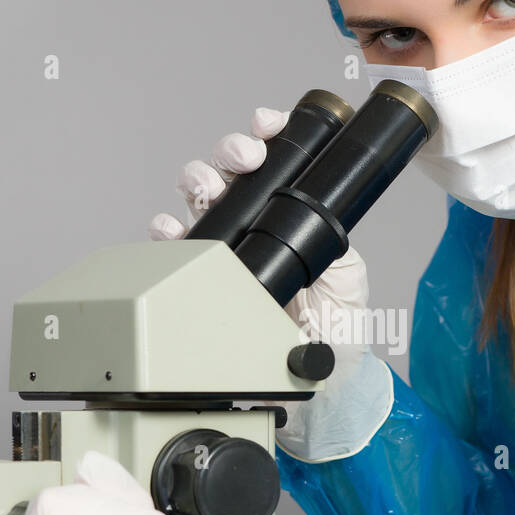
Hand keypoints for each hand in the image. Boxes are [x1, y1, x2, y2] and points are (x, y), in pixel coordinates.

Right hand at [149, 107, 391, 461]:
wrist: (315, 386)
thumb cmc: (333, 332)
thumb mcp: (349, 277)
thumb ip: (335, 241)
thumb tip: (320, 212)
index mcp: (287, 213)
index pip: (272, 162)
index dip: (265, 134)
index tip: (268, 128)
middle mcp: (251, 224)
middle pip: (226, 169)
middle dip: (231, 152)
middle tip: (245, 160)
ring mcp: (222, 248)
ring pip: (196, 197)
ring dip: (198, 182)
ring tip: (209, 190)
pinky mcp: (197, 279)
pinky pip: (170, 248)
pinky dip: (165, 233)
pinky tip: (174, 231)